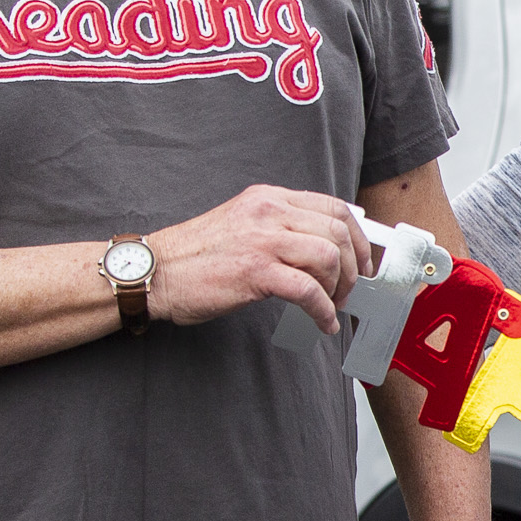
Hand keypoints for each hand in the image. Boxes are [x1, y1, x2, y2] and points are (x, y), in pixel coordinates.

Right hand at [148, 185, 374, 331]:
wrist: (156, 272)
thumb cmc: (197, 256)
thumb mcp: (244, 225)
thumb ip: (281, 228)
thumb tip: (323, 250)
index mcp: (269, 198)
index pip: (333, 207)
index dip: (358, 237)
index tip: (363, 260)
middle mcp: (270, 211)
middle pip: (338, 231)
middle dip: (354, 265)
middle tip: (349, 290)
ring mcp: (263, 239)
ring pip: (329, 256)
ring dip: (339, 288)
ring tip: (332, 305)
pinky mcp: (255, 270)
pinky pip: (308, 290)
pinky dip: (322, 311)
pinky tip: (321, 322)